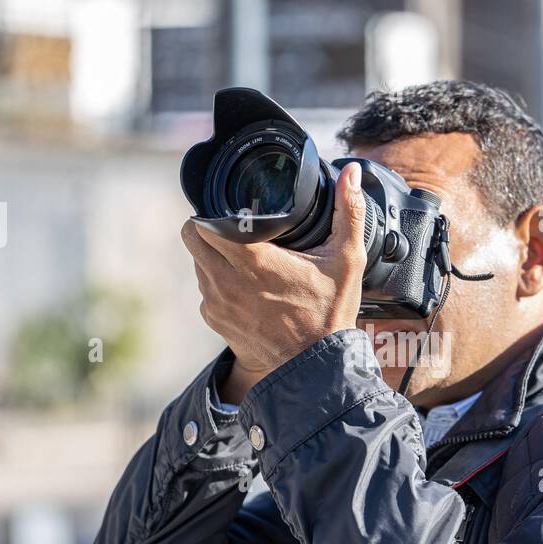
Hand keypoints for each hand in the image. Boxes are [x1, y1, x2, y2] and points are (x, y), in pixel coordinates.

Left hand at [184, 161, 368, 404]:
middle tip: (228, 227)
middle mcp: (226, 281)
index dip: (211, 212)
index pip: (203, 223)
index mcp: (253, 260)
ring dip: (210, 256)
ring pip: (197, 265)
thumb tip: (352, 174)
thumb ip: (348, 212)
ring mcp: (217, 303)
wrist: (315, 368)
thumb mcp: (346, 260)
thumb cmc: (330, 314)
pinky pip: (205, 292)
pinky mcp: (215, 321)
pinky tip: (242, 286)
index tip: (229, 211)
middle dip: (204, 228)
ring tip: (238, 256)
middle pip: (190, 238)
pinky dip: (217, 284)